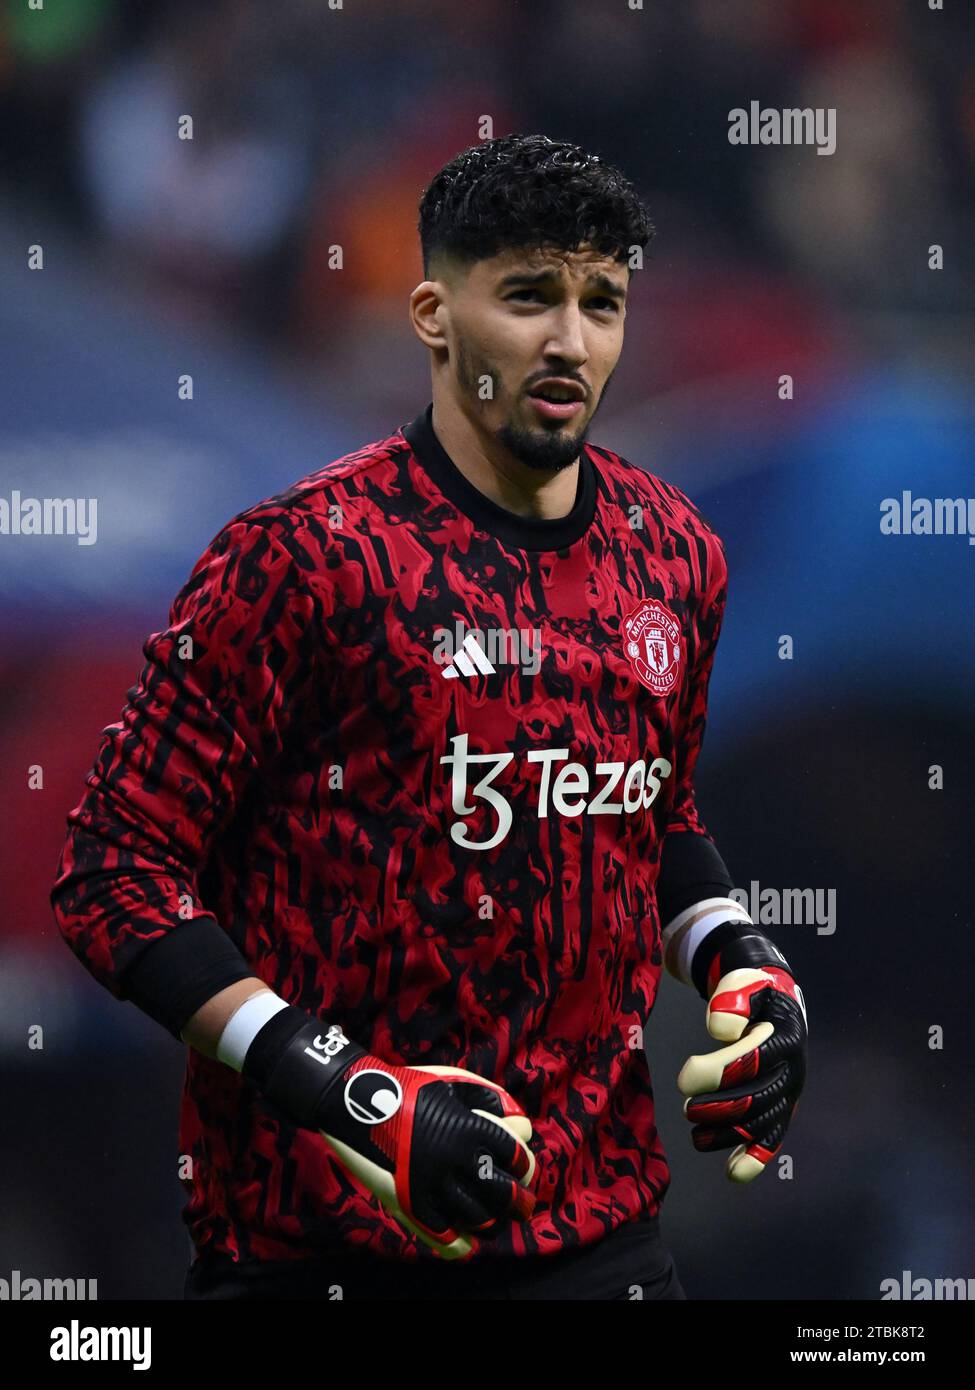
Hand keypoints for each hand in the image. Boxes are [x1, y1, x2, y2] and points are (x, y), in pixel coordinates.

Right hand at [319, 1060, 536, 1258]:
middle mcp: (456, 1160)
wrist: (356, 1100)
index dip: (524, 1165)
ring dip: (493, 1221)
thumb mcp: (456, 1080)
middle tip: (521, 1206)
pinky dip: (462, 1241)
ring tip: (493, 1218)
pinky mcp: (410, 1205)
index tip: (520, 1168)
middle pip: (505, 1196)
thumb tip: (521, 1126)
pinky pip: (446, 1237)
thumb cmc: (411, 1087)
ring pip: (479, 1221)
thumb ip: (493, 1098)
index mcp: (472, 1128)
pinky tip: (466, 1234)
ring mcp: (433, 1185)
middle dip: (520, 1203)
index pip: (517, 1158)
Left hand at [677, 966, 806, 1181]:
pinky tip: (733, 1173)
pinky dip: (756, 1158)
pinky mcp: (782, 1107)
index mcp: (786, 1036)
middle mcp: (793, 1069)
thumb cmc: (753, 993)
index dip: (718, 1072)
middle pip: (758, 1099)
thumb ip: (731, 998)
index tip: (685, 1079)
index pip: (753, 1061)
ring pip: (764, 1124)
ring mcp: (789, 1092)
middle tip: (686, 1109)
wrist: (774, 1003)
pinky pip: (773, 1136)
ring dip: (729, 1136)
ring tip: (696, 1137)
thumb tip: (720, 1030)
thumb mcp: (742, 982)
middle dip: (719, 1110)